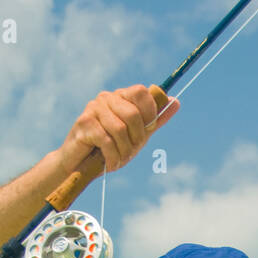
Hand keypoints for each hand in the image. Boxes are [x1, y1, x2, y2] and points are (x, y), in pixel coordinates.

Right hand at [56, 85, 179, 175]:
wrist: (81, 165)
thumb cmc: (110, 149)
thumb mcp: (137, 136)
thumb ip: (155, 120)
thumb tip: (176, 102)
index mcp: (121, 96)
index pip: (142, 92)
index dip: (149, 114)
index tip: (145, 132)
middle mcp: (106, 97)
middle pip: (133, 114)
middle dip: (136, 138)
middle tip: (130, 150)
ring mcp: (93, 108)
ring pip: (120, 130)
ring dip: (124, 151)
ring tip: (119, 158)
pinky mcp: (84, 123)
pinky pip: (107, 141)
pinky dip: (113, 157)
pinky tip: (110, 162)